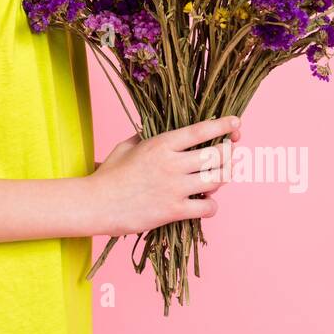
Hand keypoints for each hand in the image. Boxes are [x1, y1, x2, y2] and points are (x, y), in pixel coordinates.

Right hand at [92, 116, 240, 237]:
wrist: (97, 204)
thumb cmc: (108, 174)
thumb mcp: (126, 146)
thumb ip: (144, 136)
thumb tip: (154, 129)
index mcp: (161, 144)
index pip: (200, 131)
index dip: (223, 125)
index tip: (236, 123)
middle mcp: (172, 164)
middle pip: (217, 156)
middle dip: (230, 153)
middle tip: (230, 153)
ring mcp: (175, 188)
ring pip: (218, 180)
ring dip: (224, 177)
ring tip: (221, 175)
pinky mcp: (175, 210)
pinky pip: (209, 207)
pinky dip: (212, 205)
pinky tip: (206, 203)